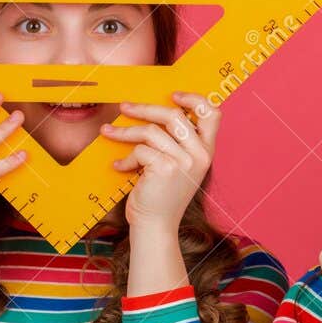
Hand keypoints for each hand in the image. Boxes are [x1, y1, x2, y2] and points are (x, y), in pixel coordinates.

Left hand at [103, 92, 219, 232]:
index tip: (173, 96)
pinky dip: (125, 159)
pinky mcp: (166, 168)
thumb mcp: (178, 166)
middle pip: (174, 115)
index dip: (194, 99)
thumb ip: (176, 143)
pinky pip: (140, 150)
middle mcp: (200, 155)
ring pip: (151, 131)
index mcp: (207, 151)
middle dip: (145, 109)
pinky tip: (119, 168)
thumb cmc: (162, 196)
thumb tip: (153, 110)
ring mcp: (184, 162)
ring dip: (125, 132)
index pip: (213, 114)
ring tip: (109, 133)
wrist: (156, 226)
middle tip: (125, 107)